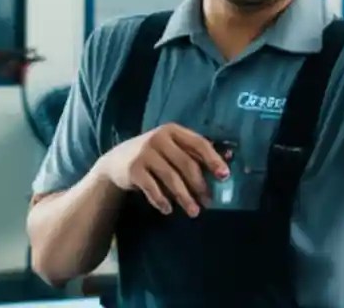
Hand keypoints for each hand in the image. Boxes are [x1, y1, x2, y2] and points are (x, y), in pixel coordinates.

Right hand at [95, 123, 229, 217]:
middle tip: (208, 202)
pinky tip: (168, 210)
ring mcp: (145, 153)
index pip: (199, 143)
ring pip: (171, 178)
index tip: (224, 176)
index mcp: (173, 131)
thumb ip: (194, 154)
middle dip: (200, 185)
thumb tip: (226, 164)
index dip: (213, 159)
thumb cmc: (154, 155)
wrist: (116, 161)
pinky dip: (162, 201)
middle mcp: (159, 138)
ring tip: (194, 212)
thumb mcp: (172, 148)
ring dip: (185, 197)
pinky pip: (153, 188)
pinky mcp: (134, 169)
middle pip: (186, 163)